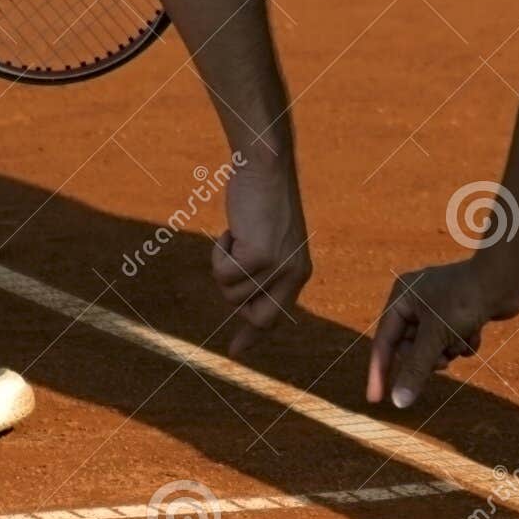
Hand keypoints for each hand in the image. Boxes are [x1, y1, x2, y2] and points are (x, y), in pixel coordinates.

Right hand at [213, 166, 311, 356]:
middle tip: (230, 265)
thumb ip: (260, 268)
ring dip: (222, 265)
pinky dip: (219, 252)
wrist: (266, 166)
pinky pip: (223, 274)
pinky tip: (232, 230)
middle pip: (259, 319)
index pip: (276, 316)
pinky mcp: (260, 258)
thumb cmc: (262, 198)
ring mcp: (278, 269)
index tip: (236, 351)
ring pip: (231, 293)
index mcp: (299, 273)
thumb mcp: (267, 238)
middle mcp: (294, 275)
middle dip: (236, 301)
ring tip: (236, 235)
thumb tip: (239, 299)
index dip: (254, 336)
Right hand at [367, 260, 518, 407]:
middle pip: (410, 348)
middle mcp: (416, 301)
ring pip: (433, 348)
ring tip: (462, 338)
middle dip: (428, 358)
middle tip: (443, 362)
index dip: (379, 372)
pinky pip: (451, 341)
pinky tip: (476, 331)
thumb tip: (399, 401)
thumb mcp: (435, 337)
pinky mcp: (458, 314)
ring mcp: (438, 308)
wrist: (506, 279)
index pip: (384, 341)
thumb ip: (415, 370)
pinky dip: (463, 342)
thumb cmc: (465, 301)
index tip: (375, 400)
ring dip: (449, 350)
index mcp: (402, 297)